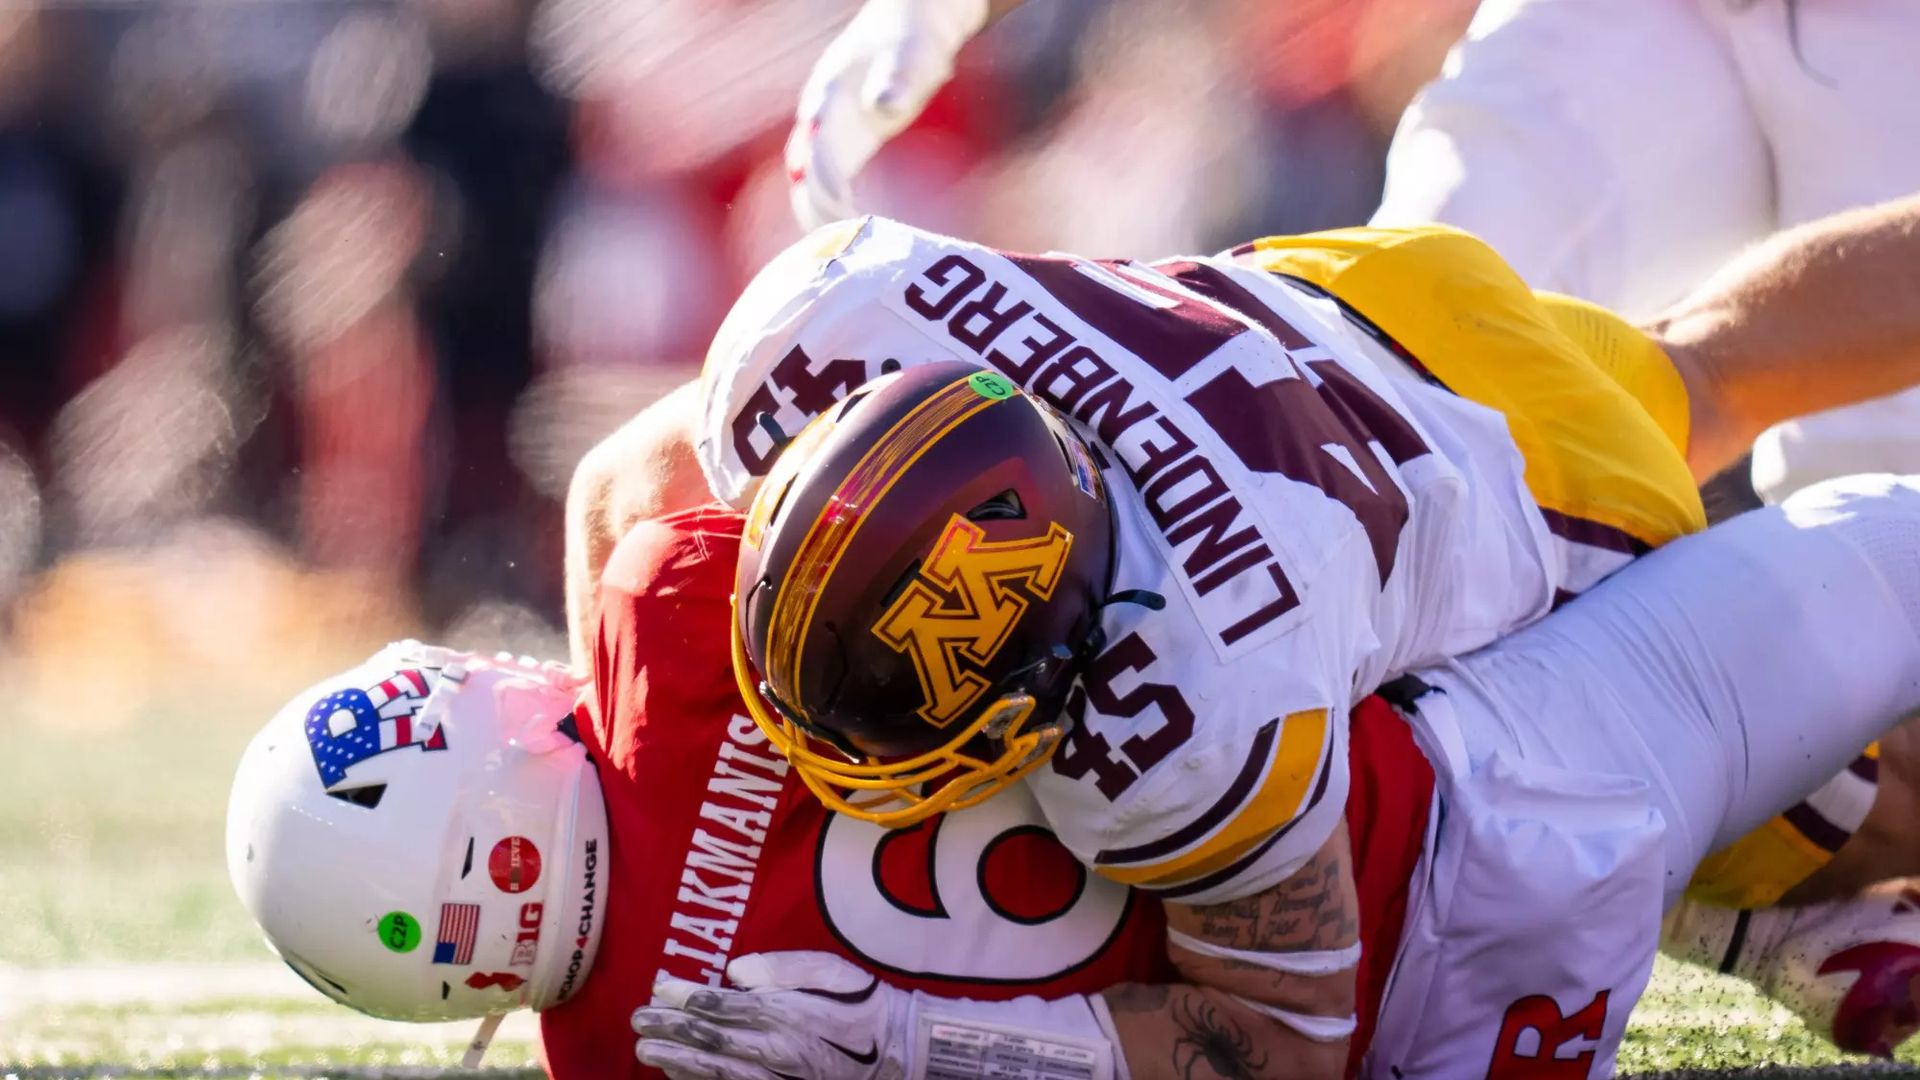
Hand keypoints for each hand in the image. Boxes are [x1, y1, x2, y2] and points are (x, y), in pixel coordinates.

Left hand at [634, 952, 913, 1079]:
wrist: (896, 1052)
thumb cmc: (861, 1003)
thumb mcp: (832, 970)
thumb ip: (784, 967)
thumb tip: (735, 969)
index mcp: (787, 1013)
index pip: (724, 1005)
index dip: (687, 997)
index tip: (659, 987)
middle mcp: (777, 1049)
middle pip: (712, 1040)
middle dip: (671, 1028)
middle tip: (638, 1019)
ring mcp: (777, 1079)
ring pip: (716, 1071)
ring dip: (677, 1059)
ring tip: (645, 1049)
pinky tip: (678, 1073)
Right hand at [785, 0, 988, 229]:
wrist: (908, 27)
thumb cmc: (913, 41)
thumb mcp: (911, 57)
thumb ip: (896, 80)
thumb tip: (881, 107)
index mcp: (829, 94)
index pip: (817, 147)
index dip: (823, 183)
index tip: (838, 215)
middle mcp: (819, 114)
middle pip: (804, 169)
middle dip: (815, 208)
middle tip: (838, 247)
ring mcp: (827, 128)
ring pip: (809, 178)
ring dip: (817, 213)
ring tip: (837, 252)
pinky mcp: (842, 141)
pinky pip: (828, 179)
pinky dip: (831, 206)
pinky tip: (848, 233)